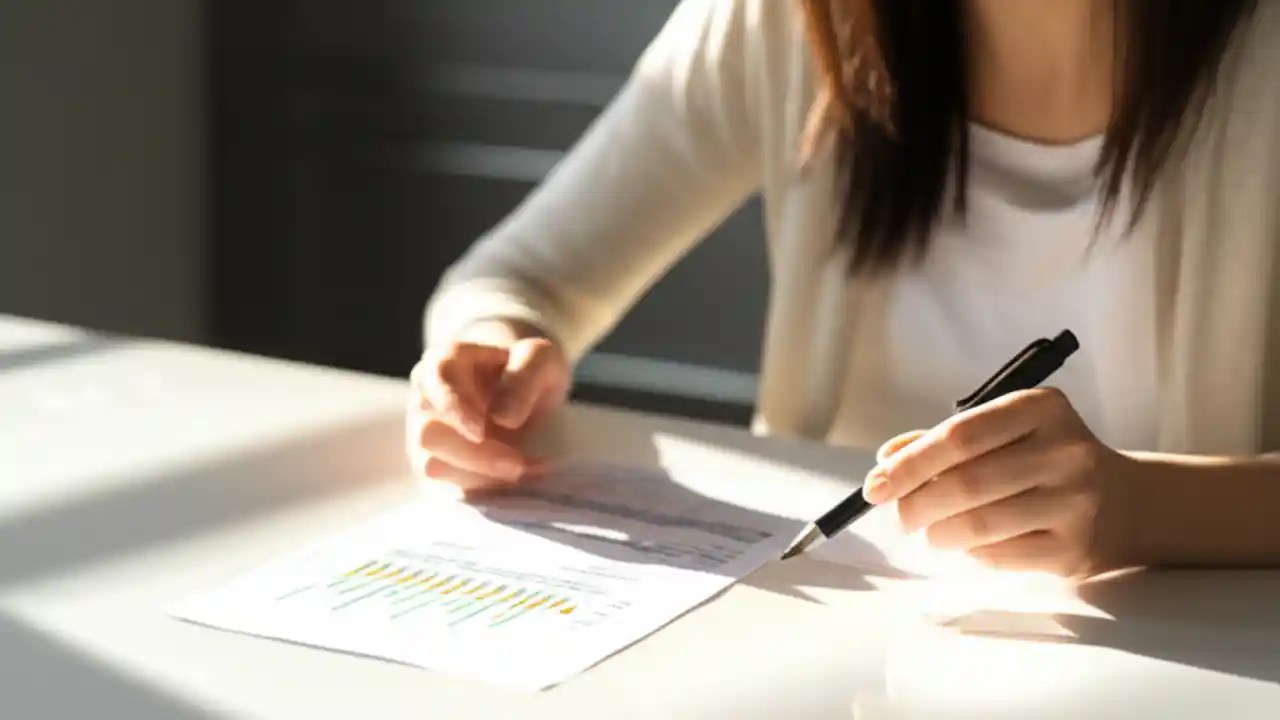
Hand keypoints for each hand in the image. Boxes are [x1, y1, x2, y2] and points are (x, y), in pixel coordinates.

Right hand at [406, 333, 570, 496]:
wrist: (523, 382)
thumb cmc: (528, 366)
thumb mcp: (541, 358)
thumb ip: (525, 378)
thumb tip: (503, 418)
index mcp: (446, 361)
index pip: (437, 385)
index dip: (455, 411)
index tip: (482, 432)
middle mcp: (427, 396)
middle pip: (429, 434)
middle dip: (474, 456)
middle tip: (519, 464)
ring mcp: (426, 430)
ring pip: (431, 464)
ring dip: (475, 476)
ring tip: (518, 472)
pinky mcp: (437, 459)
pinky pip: (442, 484)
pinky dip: (475, 489)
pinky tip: (505, 484)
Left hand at [862, 388, 1133, 576]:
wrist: (1128, 503)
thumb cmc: (1046, 460)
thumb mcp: (1007, 431)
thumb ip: (946, 440)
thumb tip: (886, 460)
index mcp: (1041, 408)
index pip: (959, 435)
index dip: (909, 463)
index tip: (875, 484)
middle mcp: (1064, 451)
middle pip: (965, 483)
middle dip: (916, 504)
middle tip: (901, 515)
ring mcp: (1075, 502)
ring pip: (979, 525)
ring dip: (938, 533)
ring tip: (931, 531)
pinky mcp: (1075, 548)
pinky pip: (1000, 555)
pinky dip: (970, 552)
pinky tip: (970, 543)